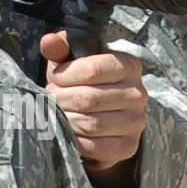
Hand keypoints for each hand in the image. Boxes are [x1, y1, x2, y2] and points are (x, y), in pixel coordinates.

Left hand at [40, 31, 147, 171]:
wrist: (97, 117)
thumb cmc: (82, 84)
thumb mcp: (72, 63)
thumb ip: (61, 49)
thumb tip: (48, 41)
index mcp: (129, 66)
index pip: (93, 69)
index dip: (66, 75)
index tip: (54, 79)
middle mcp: (137, 94)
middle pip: (89, 99)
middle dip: (61, 100)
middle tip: (50, 100)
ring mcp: (136, 122)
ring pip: (91, 124)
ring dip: (65, 121)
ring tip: (56, 115)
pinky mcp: (128, 146)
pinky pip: (95, 147)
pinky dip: (75, 141)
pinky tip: (67, 133)